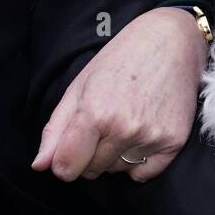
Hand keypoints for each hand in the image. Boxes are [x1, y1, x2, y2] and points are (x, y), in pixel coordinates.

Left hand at [31, 7, 207, 182]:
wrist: (172, 40)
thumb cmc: (122, 57)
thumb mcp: (80, 85)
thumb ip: (56, 128)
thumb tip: (40, 166)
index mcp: (95, 112)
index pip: (66, 167)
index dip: (64, 160)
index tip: (72, 146)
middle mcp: (124, 129)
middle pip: (91, 171)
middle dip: (91, 153)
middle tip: (106, 120)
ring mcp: (152, 136)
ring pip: (117, 170)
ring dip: (116, 154)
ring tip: (127, 119)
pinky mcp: (174, 141)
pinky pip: (144, 174)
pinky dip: (140, 160)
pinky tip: (144, 132)